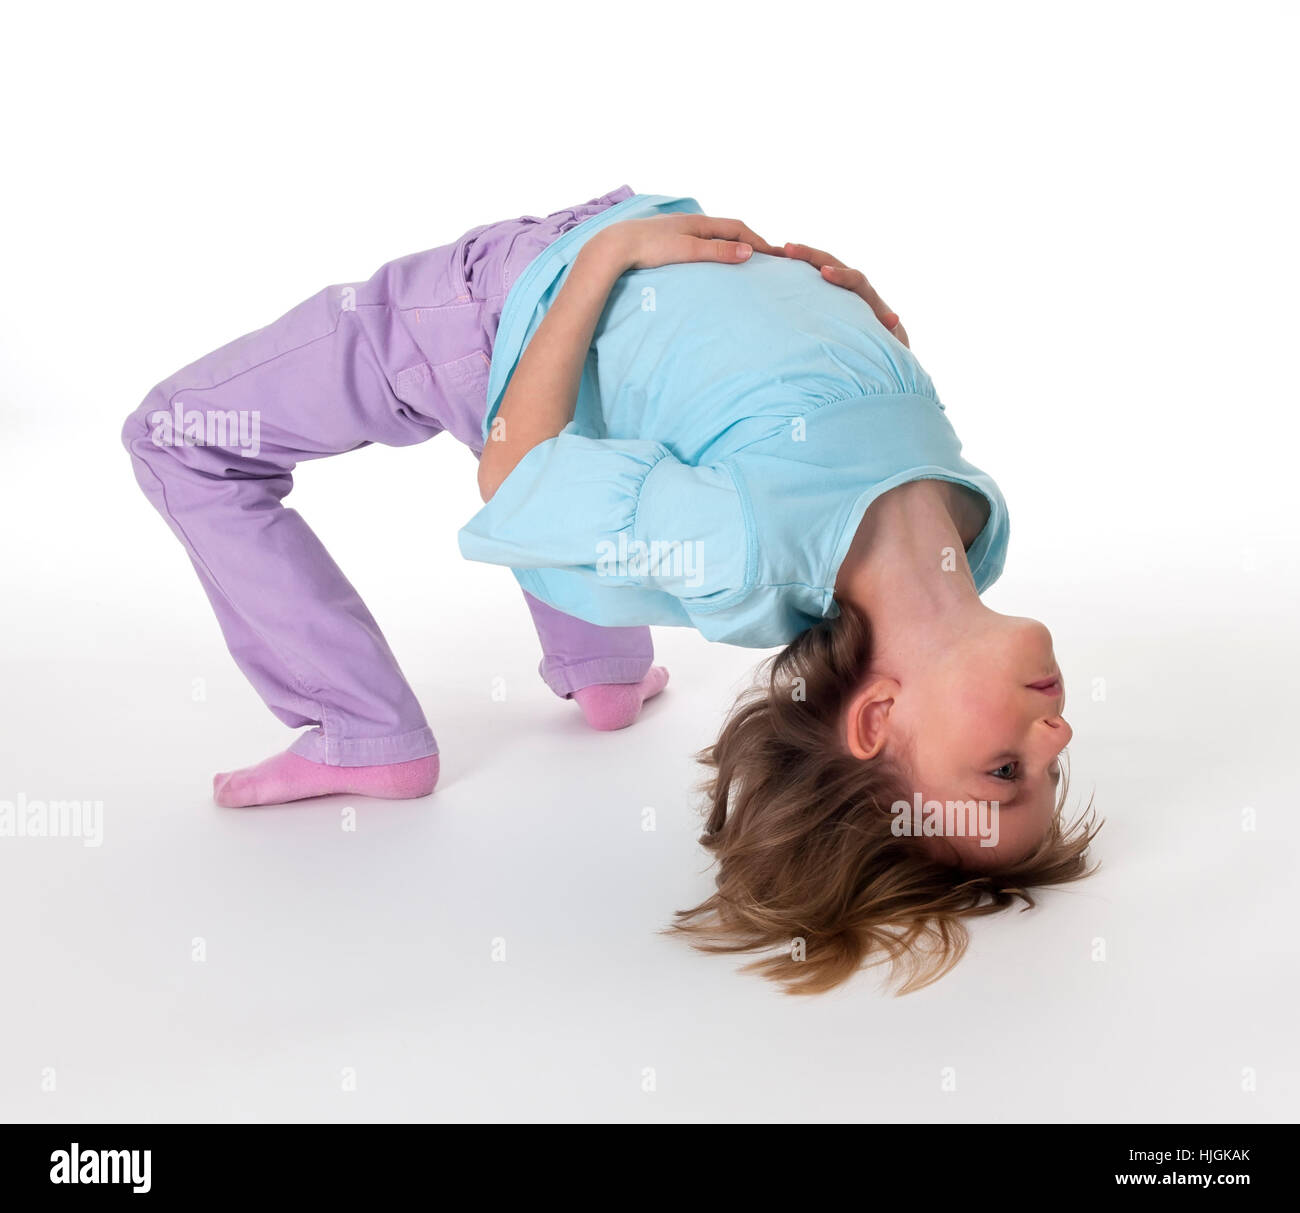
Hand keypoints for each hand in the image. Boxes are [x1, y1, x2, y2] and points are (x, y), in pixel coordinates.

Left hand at [590, 213, 783, 271]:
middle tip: (766, 257)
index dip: (758, 241)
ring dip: (732, 245)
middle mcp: (691, 223)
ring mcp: (679, 231)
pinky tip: (712, 260)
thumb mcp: (687, 250)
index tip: (776, 255)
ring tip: (744, 260)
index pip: (738, 228)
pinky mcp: (668, 241)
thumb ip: (718, 252)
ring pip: (714, 236)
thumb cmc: (649, 248)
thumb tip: (749, 252)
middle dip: (749, 242)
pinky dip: (715, 249)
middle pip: (728, 230)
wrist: (614, 247)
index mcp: (700, 223)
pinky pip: (701, 243)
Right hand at [781, 242, 908, 346]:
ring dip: (796, 259)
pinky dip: (792, 271)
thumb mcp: (888, 338)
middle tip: (787, 248)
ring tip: (771, 253)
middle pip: (831, 262)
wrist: (880, 337)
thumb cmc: (882, 340)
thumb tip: (893, 319)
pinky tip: (770, 269)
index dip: (841, 274)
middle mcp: (850, 285)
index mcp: (866, 295)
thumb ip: (889, 329)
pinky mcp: (822, 292)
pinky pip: (807, 277)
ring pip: (815, 267)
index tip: (824, 272)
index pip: (855, 279)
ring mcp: (834, 287)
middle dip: (810, 254)